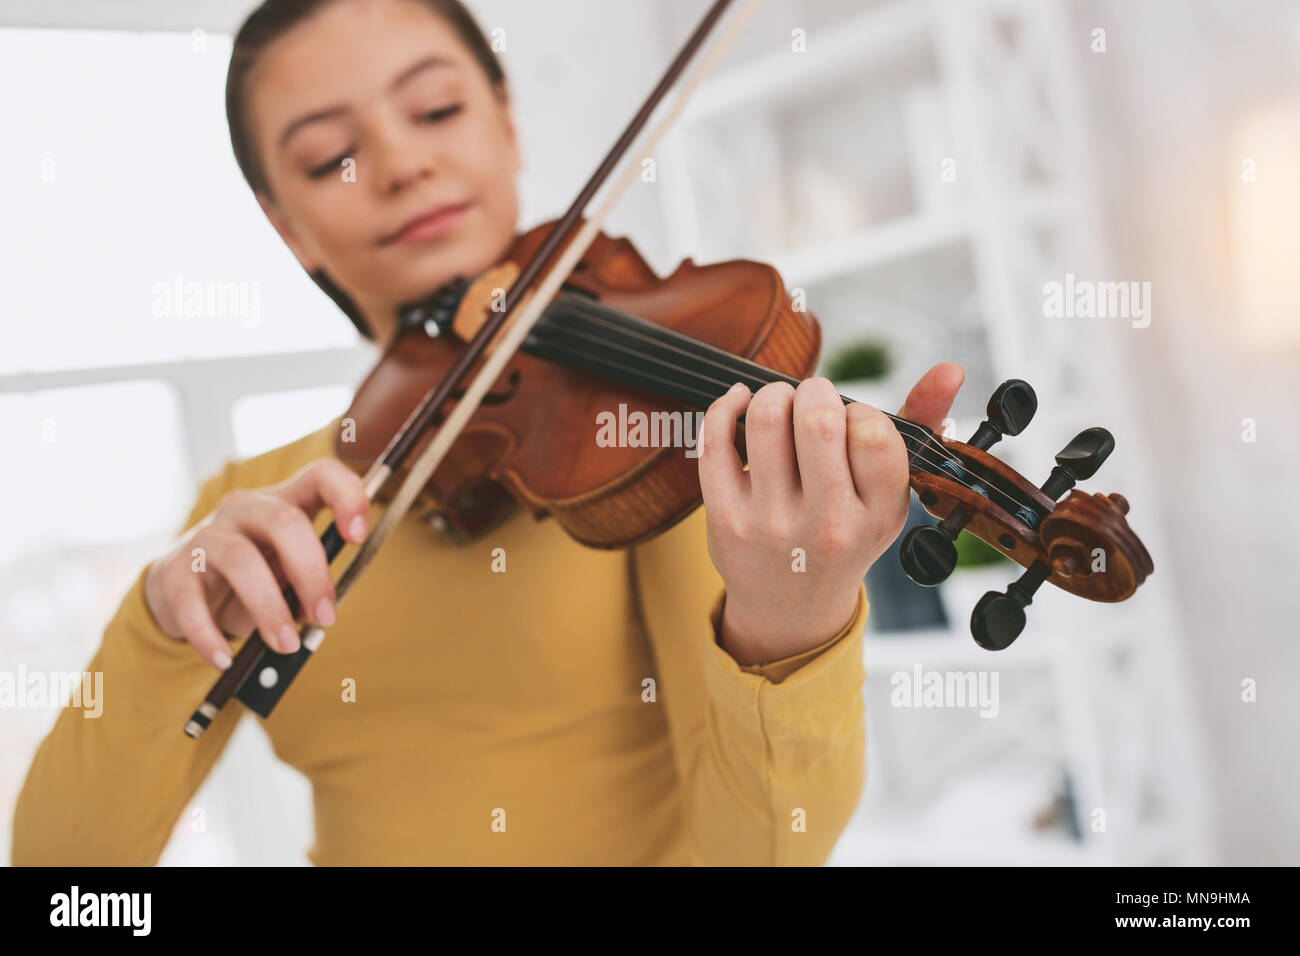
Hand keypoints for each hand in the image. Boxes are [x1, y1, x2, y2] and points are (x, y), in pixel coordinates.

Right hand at [143, 458, 370, 670]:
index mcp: (285, 502)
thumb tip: (322, 615)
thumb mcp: (287, 572)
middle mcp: (245, 509)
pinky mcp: (174, 569)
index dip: (346, 496)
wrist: (183, 592)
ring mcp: (206, 535)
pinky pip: (191, 600)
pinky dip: (210, 634)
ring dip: (270, 608)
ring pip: (241, 559)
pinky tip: (225, 658)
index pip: (321, 475)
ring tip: (286, 645)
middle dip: (311, 574)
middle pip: (284, 521)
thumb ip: (310, 582)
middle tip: (325, 618)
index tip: (358, 536)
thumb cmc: (253, 579)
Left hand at [698, 363, 964, 664]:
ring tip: (782, 403)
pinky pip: (717, 443)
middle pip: (817, 419)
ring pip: (766, 421)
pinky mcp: (726, 521)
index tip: (851, 421)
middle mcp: (827, 526)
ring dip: (774, 394)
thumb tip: (951, 369)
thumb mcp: (889, 495)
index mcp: (878, 516)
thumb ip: (921, 425)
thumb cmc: (845, 535)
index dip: (860, 411)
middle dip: (814, 391)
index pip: (874, 433)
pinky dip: (726, 407)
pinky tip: (740, 403)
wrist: (792, 608)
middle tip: (813, 399)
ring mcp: (772, 525)